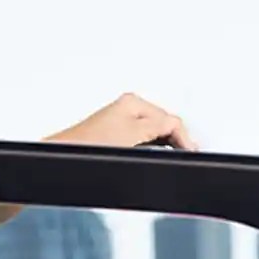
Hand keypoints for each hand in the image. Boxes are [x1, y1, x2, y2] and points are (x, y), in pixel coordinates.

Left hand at [46, 93, 198, 150]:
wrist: (66, 154)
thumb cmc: (91, 143)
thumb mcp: (135, 135)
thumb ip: (160, 129)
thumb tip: (179, 130)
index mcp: (133, 102)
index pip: (170, 118)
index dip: (184, 136)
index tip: (192, 151)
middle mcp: (127, 108)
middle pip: (163, 122)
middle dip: (177, 138)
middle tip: (188, 154)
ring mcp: (121, 121)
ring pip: (154, 131)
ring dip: (167, 142)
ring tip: (177, 155)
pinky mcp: (116, 134)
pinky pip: (143, 138)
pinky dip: (153, 145)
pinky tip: (156, 154)